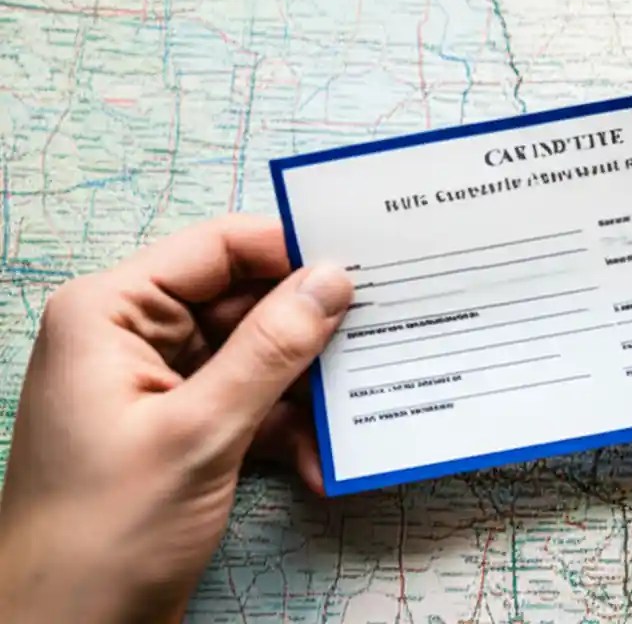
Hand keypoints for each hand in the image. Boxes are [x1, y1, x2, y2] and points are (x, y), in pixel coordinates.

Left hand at [0, 215, 351, 622]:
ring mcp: (159, 387)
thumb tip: (332, 280)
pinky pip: (251, 406)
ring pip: (256, 358)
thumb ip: (271, 350)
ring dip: (305, 393)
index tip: (363, 266)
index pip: (216, 249)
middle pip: (243, 302)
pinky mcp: (183, 431)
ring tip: (353, 416)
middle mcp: (133, 338)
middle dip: (308, 331)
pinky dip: (288, 432)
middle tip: (378, 339)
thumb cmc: (103, 533)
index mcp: (111, 314)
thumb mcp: (200, 432)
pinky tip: (319, 466)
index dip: (289, 251)